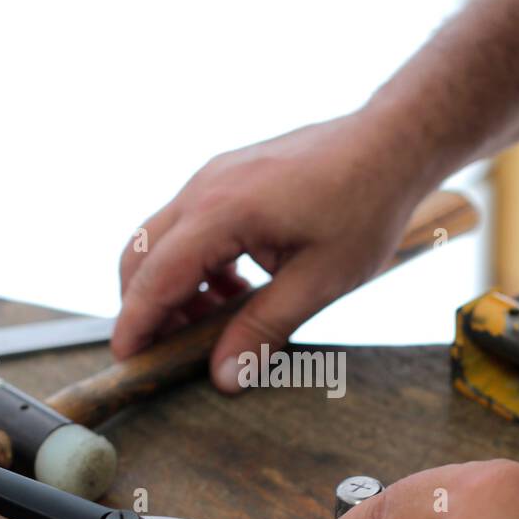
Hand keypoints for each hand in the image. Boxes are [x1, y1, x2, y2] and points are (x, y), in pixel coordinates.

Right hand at [112, 112, 432, 390]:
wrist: (392, 141)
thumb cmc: (365, 205)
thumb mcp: (319, 281)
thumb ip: (264, 329)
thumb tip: (222, 378)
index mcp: (222, 210)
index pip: (157, 276)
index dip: (136, 323)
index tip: (126, 361)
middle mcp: (205, 187)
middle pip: (142, 254)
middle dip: (145, 307)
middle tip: (165, 352)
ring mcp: (214, 177)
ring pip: (163, 240)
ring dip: (174, 287)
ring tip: (211, 327)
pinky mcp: (228, 177)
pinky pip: (190, 226)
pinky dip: (196, 264)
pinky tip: (236, 292)